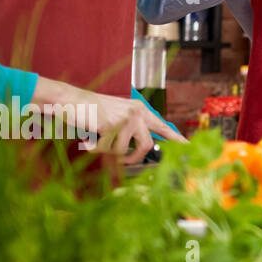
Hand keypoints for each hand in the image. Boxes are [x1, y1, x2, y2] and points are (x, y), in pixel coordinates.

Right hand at [35, 79, 186, 165]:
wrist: (73, 100)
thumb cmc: (94, 111)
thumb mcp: (119, 114)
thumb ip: (133, 127)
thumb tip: (145, 146)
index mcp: (141, 110)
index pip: (163, 126)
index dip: (176, 138)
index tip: (188, 147)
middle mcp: (137, 113)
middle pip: (147, 145)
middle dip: (135, 158)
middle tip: (124, 161)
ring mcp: (125, 119)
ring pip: (124, 150)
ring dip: (109, 151)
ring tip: (98, 142)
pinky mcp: (112, 125)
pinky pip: (107, 149)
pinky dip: (95, 149)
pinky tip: (88, 140)